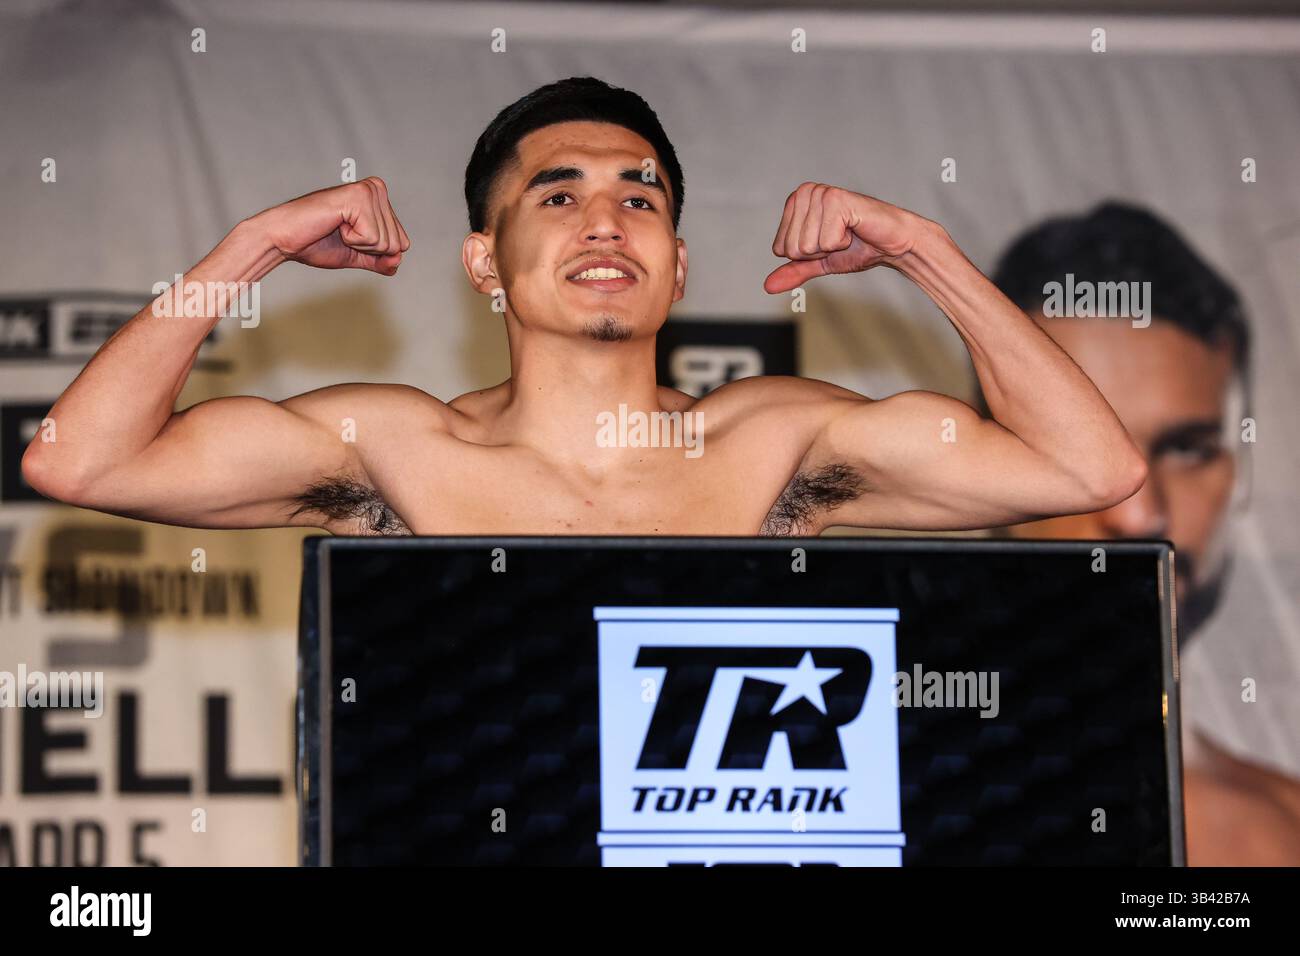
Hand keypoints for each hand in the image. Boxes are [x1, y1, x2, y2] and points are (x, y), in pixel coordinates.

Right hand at [254, 177, 409, 274]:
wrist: (284, 239)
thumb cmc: (316, 242)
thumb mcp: (358, 255)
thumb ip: (381, 260)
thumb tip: (398, 260)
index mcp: (380, 199)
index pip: (402, 243)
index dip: (375, 252)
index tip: (350, 237)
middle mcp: (377, 189)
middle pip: (398, 244)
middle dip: (369, 249)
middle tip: (341, 233)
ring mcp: (368, 191)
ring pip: (387, 242)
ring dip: (359, 244)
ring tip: (337, 227)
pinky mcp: (358, 197)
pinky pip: (373, 238)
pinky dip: (352, 240)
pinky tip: (335, 224)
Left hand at [763, 183, 924, 293]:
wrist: (893, 244)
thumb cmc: (859, 247)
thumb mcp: (820, 262)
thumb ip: (794, 270)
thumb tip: (767, 286)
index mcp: (795, 202)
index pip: (780, 248)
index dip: (806, 255)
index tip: (828, 242)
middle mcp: (805, 192)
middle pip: (791, 248)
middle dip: (818, 252)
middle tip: (840, 238)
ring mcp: (820, 193)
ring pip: (807, 245)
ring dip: (831, 247)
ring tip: (848, 232)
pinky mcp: (836, 199)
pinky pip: (826, 241)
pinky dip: (842, 242)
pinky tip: (855, 228)